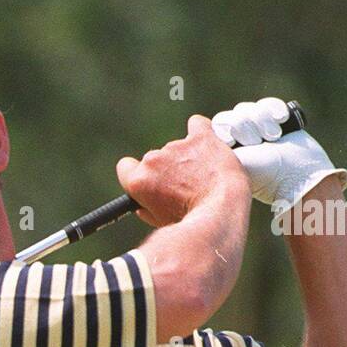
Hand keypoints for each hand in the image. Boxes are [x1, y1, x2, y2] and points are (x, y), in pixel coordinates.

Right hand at [116, 116, 250, 227]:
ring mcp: (177, 147)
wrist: (220, 211)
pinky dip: (200, 131)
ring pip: (177, 148)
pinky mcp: (200, 138)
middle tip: (184, 187)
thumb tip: (143, 205)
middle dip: (166, 170)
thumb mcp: (160, 221)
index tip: (148, 179)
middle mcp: (154, 161)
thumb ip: (146, 208)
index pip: (126, 167)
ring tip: (204, 178)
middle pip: (154, 160)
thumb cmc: (190, 220)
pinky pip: (197, 124)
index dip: (136, 173)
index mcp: (139, 180)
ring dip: (187, 159)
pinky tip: (205, 141)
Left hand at [212, 97, 346, 211]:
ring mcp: (257, 127)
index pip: (217, 123)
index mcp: (224, 147)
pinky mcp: (276, 119)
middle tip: (256, 144)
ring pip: (249, 109)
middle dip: (246, 128)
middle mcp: (239, 136)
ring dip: (261, 123)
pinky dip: (274, 110)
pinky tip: (281, 121)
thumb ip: (210, 151)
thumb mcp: (231, 164)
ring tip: (271, 138)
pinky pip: (268, 103)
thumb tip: (193, 134)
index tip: (235, 143)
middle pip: (234, 115)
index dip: (229, 130)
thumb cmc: (261, 176)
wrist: (295, 175)